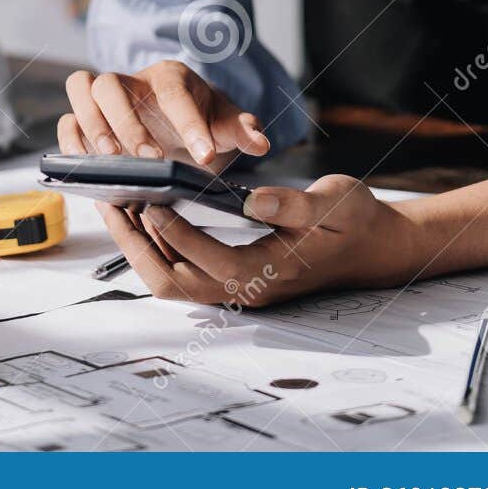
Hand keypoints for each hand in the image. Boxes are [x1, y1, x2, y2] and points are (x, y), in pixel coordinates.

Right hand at [56, 60, 269, 171]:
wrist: (178, 126)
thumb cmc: (199, 120)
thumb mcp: (225, 125)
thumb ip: (243, 131)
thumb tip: (261, 142)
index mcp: (171, 78)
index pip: (175, 93)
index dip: (189, 124)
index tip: (203, 156)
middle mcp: (133, 82)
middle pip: (112, 84)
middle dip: (127, 122)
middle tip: (149, 159)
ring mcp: (104, 99)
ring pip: (81, 90)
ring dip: (92, 125)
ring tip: (110, 160)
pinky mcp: (86, 120)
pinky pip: (67, 121)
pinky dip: (72, 141)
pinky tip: (87, 167)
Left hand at [97, 175, 418, 306]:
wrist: (375, 247)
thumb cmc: (356, 222)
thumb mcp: (334, 204)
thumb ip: (293, 204)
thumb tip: (252, 199)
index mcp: (268, 273)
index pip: (207, 258)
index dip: (173, 231)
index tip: (148, 200)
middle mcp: (245, 290)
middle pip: (173, 281)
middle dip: (137, 246)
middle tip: (112, 204)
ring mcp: (236, 289)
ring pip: (171, 281)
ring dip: (140, 248)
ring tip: (116, 207)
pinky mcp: (230, 280)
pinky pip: (181, 271)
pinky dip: (156, 247)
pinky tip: (142, 217)